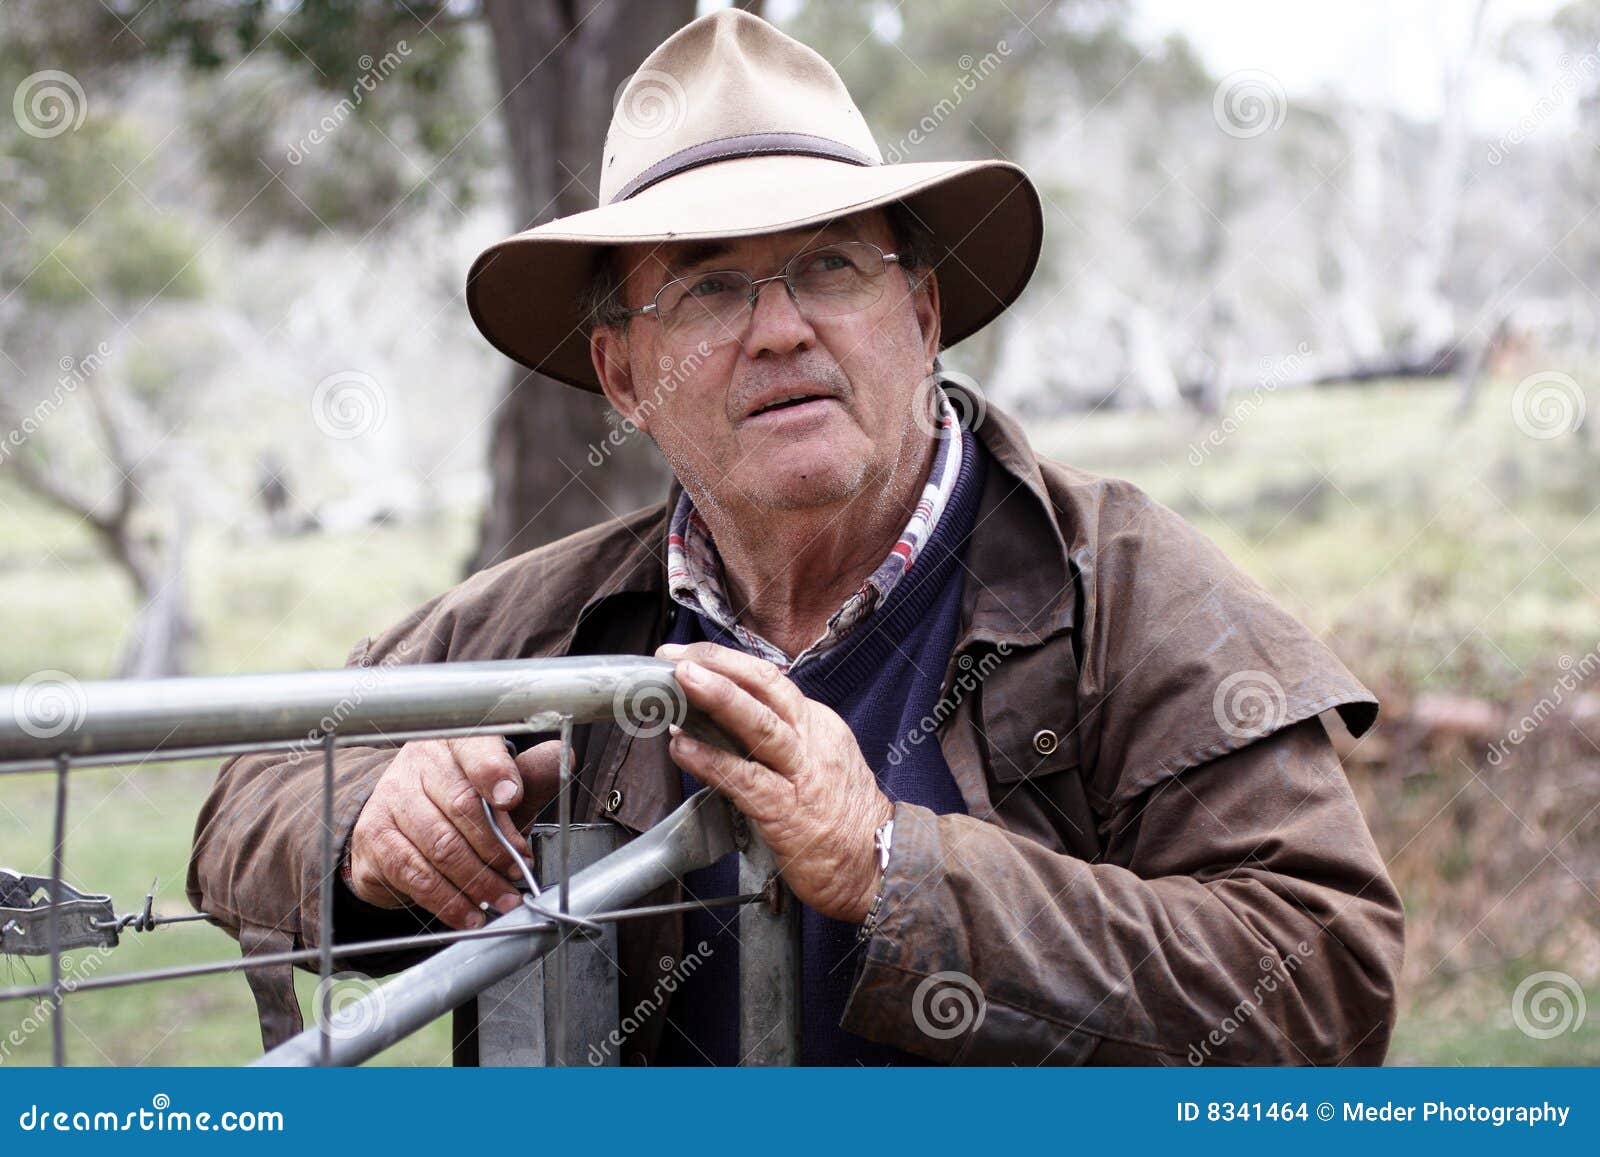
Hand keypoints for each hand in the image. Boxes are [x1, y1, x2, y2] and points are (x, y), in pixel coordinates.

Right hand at [346, 736, 563, 928]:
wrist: (400, 821)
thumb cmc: (458, 800)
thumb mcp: (497, 786)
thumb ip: (528, 778)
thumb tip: (562, 758)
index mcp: (453, 743)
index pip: (473, 750)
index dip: (494, 774)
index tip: (513, 799)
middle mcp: (417, 766)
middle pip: (461, 806)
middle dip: (497, 847)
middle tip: (520, 872)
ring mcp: (390, 801)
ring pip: (440, 845)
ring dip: (478, 881)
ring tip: (503, 900)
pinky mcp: (374, 840)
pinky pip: (415, 875)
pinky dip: (448, 901)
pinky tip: (469, 914)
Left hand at [656, 642, 893, 923]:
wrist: (879, 864)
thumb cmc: (842, 819)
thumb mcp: (818, 761)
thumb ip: (777, 740)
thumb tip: (717, 722)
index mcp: (817, 725)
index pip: (769, 680)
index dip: (726, 663)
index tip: (690, 655)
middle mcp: (811, 740)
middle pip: (766, 686)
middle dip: (719, 664)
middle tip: (675, 655)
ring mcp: (801, 773)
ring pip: (760, 723)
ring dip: (718, 697)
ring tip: (681, 679)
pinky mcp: (787, 810)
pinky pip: (743, 778)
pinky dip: (710, 759)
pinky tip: (682, 747)